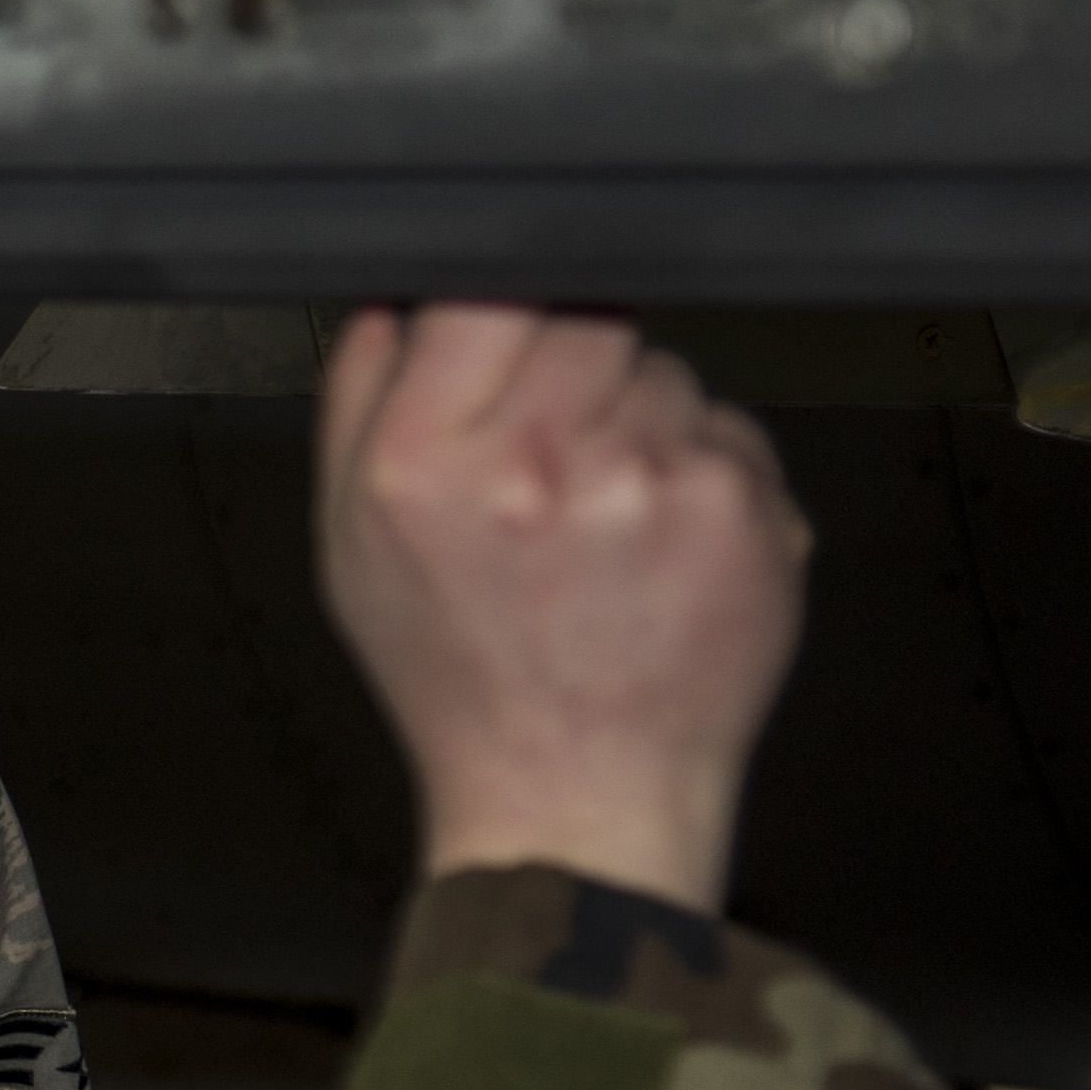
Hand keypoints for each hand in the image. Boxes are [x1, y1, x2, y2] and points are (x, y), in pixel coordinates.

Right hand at [315, 303, 809, 912]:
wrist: (573, 800)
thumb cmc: (463, 680)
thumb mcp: (352, 548)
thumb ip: (359, 403)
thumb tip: (395, 295)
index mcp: (424, 460)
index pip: (486, 289)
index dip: (506, 311)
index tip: (512, 353)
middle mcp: (535, 459)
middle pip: (587, 314)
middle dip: (577, 374)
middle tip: (559, 468)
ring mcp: (648, 479)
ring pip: (665, 371)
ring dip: (645, 426)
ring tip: (610, 528)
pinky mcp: (738, 506)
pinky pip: (730, 432)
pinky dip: (706, 478)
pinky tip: (665, 555)